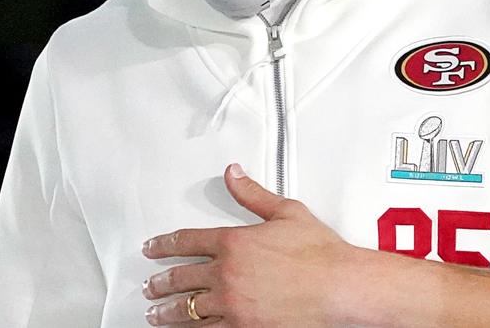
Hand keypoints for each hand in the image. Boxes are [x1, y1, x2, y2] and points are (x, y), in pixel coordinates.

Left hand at [141, 163, 358, 326]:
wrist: (338, 286)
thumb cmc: (320, 253)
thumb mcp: (287, 213)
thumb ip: (254, 195)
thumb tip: (234, 176)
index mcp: (234, 242)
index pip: (186, 241)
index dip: (164, 244)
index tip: (153, 248)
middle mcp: (226, 274)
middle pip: (180, 277)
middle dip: (160, 281)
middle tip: (151, 284)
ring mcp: (231, 303)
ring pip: (186, 309)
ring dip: (166, 311)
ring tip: (156, 313)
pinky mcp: (241, 327)